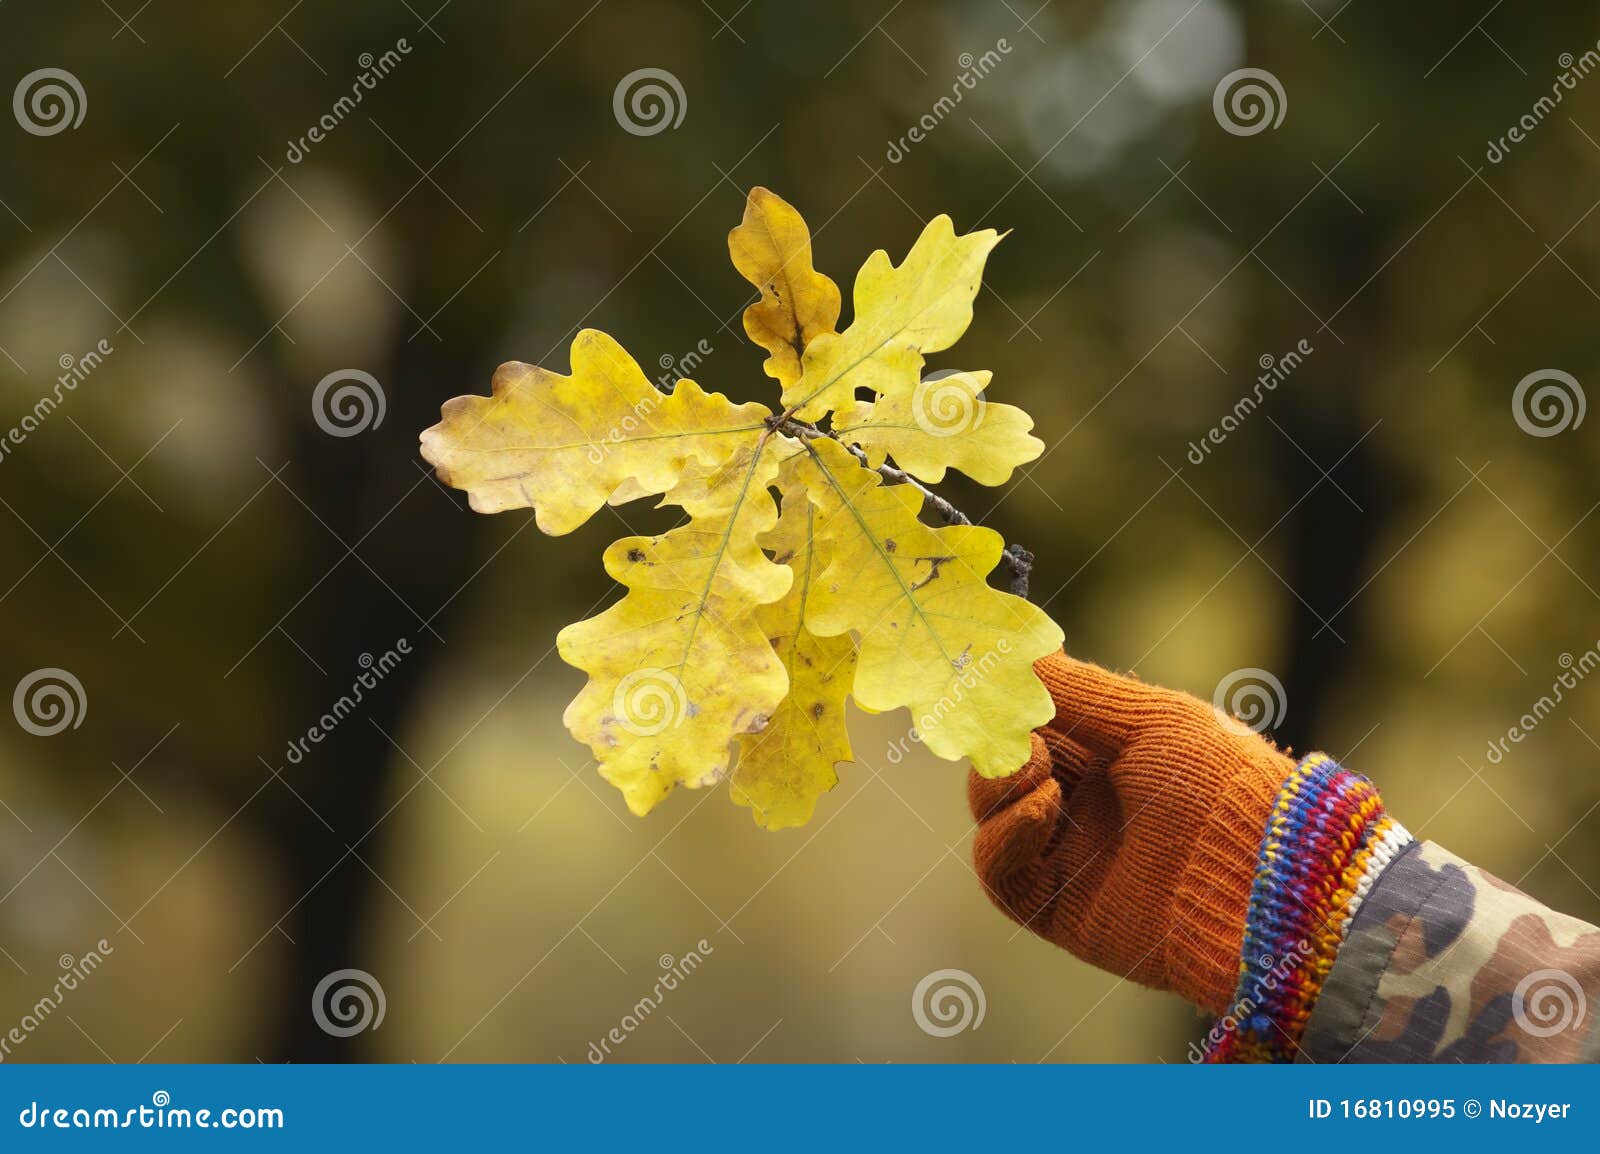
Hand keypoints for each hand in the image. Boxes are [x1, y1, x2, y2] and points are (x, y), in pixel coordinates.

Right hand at [968, 652, 1294, 1012]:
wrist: (1264, 880)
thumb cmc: (1221, 784)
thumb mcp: (1147, 719)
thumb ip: (1071, 688)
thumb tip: (1008, 648)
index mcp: (1107, 754)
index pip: (1030, 722)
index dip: (1001, 702)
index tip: (977, 675)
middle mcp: (1081, 804)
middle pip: (999, 766)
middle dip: (994, 741)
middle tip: (1005, 724)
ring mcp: (1066, 857)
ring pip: (991, 816)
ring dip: (997, 783)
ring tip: (1037, 768)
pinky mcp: (1056, 909)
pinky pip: (999, 874)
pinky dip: (1004, 835)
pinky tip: (1041, 807)